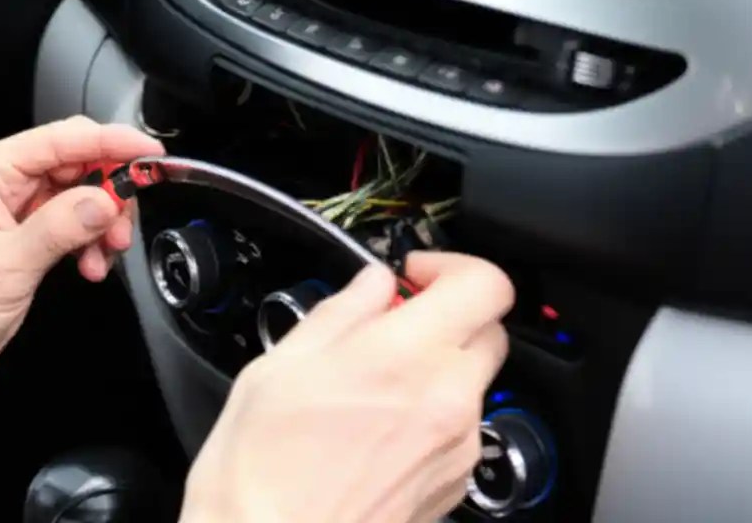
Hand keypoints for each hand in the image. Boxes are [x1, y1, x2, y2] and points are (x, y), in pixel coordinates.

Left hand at [0, 116, 163, 403]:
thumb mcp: (5, 265)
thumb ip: (61, 226)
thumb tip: (105, 199)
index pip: (61, 140)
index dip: (111, 143)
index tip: (149, 154)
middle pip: (76, 165)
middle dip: (110, 192)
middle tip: (125, 223)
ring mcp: (11, 213)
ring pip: (80, 197)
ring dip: (102, 223)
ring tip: (106, 254)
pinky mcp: (23, 241)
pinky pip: (71, 225)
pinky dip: (89, 243)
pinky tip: (90, 267)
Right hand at [180, 253, 513, 522]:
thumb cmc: (262, 471)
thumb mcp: (279, 365)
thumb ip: (341, 312)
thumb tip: (371, 285)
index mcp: (402, 356)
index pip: (484, 284)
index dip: (452, 266)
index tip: (415, 275)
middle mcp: (445, 400)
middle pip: (489, 329)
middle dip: (449, 315)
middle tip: (398, 322)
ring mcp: (456, 446)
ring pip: (474, 380)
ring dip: (439, 366)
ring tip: (374, 382)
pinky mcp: (453, 484)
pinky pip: (461, 427)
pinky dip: (433, 413)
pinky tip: (379, 425)